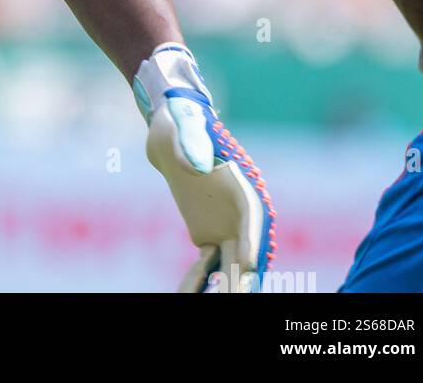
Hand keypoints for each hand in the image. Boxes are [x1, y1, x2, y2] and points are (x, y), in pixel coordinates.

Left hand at [133, 43, 275, 292]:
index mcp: (242, 185)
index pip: (252, 217)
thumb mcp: (183, 125)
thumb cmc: (181, 120)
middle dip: (243, 275)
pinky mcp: (207, 235)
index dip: (252, 241)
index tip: (247, 263)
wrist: (170, 127)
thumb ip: (190, 143)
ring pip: (230, 265)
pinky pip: (206, 266)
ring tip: (217, 302)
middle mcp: (240, 212)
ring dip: (225, 286)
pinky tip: (188, 296)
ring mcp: (225, 227)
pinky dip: (198, 283)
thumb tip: (192, 166)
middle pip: (246, 248)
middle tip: (236, 294)